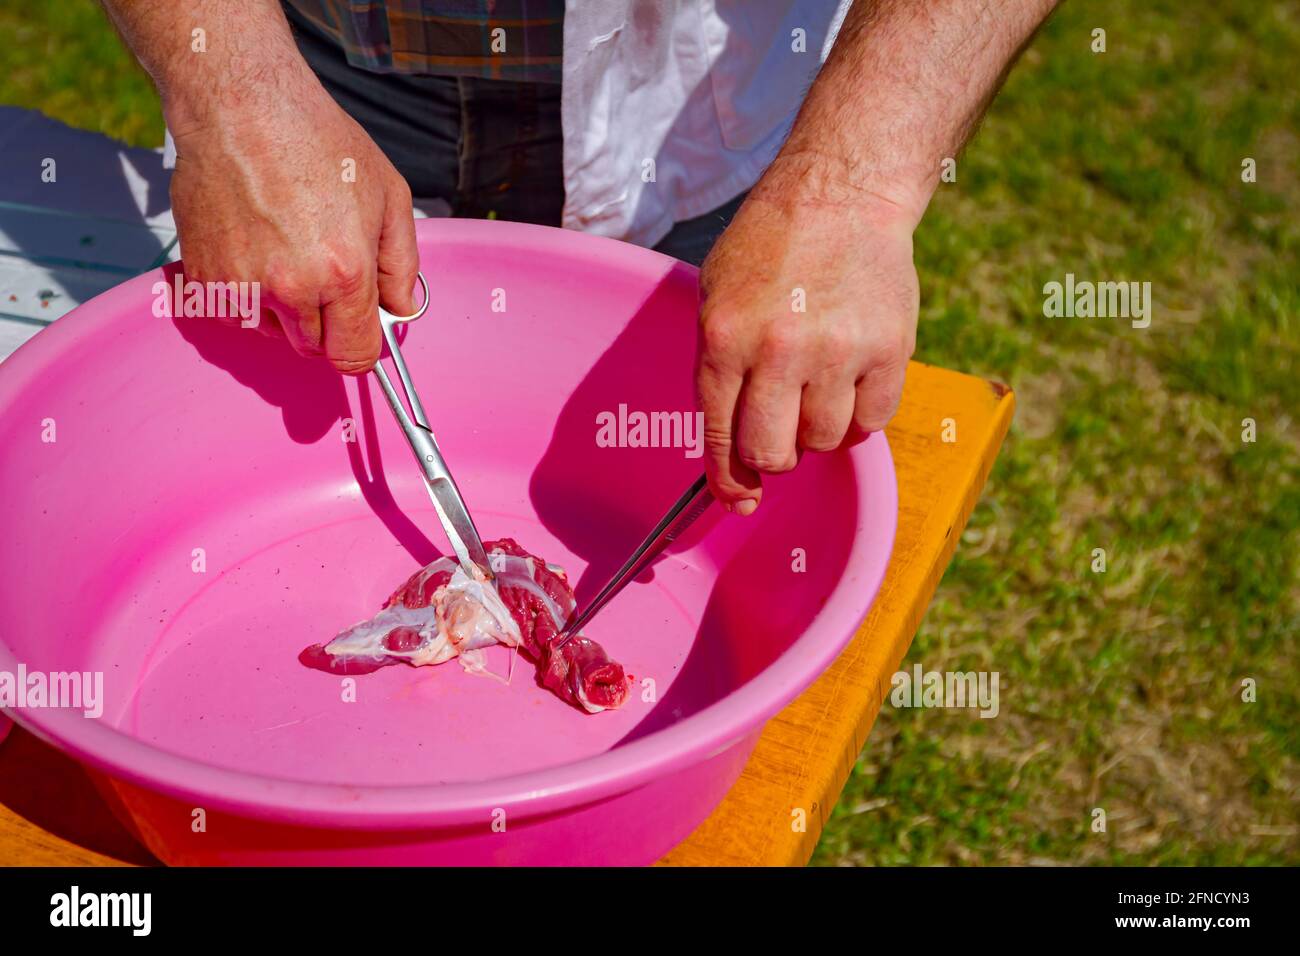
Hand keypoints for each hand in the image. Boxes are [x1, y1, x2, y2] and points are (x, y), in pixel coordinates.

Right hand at [166, 63, 417, 372]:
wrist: (240, 106)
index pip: (354, 355)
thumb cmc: (316, 141)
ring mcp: (242, 285)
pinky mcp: (204, 276)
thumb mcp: (388, 195)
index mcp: (344, 272)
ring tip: (283, 246)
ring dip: (281, 307)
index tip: (359, 333)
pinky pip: (233, 311)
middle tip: (321, 272)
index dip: (361, 349)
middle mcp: (292, 287)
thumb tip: (402, 308)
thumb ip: (402, 263)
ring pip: (271, 330)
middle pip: (313, 348)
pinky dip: (244, 291)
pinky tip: (252, 244)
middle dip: (324, 323)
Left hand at [696, 154, 918, 512]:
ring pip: (823, 442)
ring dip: (817, 431)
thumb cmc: (772, 246)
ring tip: (817, 389)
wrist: (840, 194)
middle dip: (773, 456)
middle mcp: (779, 350)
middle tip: (781, 433)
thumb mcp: (717, 296)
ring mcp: (838, 352)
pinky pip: (871, 422)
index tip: (738, 498)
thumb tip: (729, 447)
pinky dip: (859, 416)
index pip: (722, 436)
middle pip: (773, 453)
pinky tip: (851, 383)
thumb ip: (719, 368)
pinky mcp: (888, 349)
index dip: (729, 480)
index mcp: (726, 338)